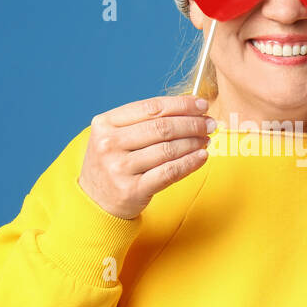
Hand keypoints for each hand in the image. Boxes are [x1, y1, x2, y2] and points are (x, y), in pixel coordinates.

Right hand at [78, 95, 214, 218]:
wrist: (96, 201)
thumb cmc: (114, 162)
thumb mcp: (117, 136)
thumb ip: (145, 120)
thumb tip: (189, 106)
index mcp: (105, 123)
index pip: (151, 107)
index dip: (181, 104)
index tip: (202, 105)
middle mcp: (109, 144)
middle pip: (161, 127)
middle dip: (192, 123)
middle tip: (210, 123)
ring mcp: (119, 168)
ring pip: (168, 150)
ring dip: (193, 143)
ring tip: (206, 140)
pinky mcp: (132, 190)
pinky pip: (169, 172)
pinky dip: (190, 163)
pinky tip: (202, 156)